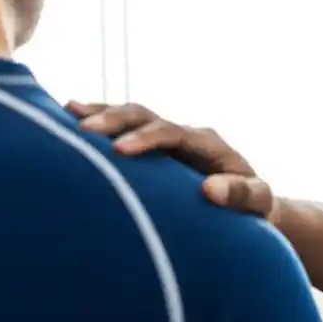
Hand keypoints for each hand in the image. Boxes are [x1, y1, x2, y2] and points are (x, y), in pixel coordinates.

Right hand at [66, 101, 276, 219]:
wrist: (249, 207)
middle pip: (145, 116)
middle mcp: (183, 135)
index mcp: (207, 143)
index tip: (120, 150)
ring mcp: (165, 141)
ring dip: (99, 114)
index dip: (146, 138)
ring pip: (129, 118)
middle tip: (82, 130)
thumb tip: (209, 190)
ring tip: (64, 113)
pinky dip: (98, 126)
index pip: (172, 132)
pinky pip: (122, 133)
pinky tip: (66, 123)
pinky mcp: (151, 152)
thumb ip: (241, 195)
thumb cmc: (255, 208)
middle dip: (114, 119)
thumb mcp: (258, 202)